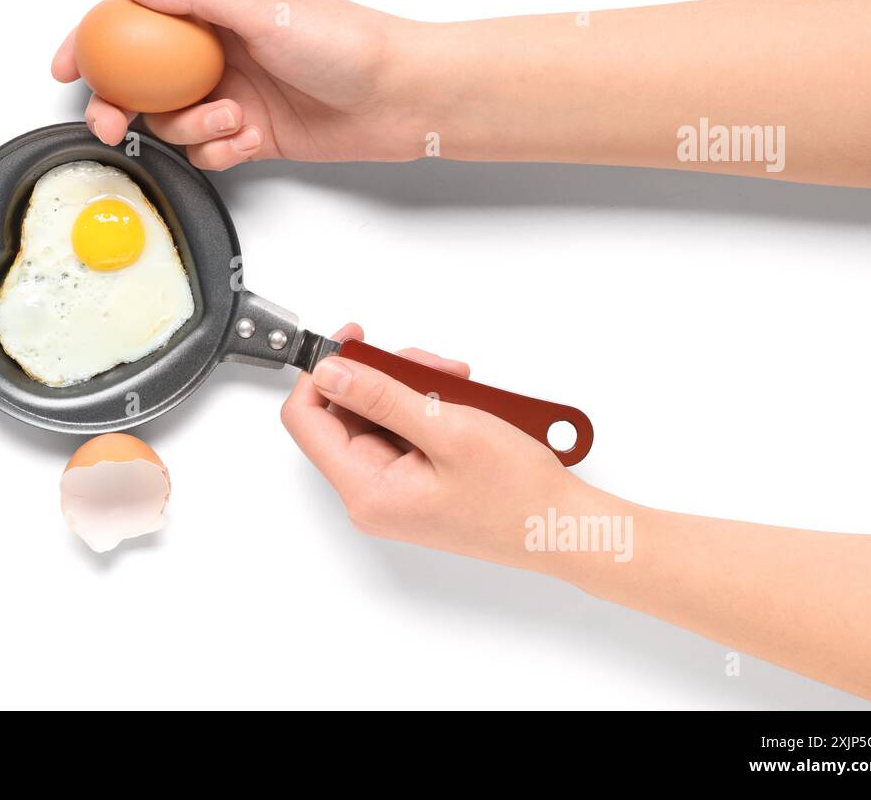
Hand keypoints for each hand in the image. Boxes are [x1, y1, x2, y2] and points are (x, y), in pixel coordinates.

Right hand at [51, 0, 427, 169]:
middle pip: (143, 79)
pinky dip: (221, 150)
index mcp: (216, 11)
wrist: (400, 97)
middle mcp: (219, 51)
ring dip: (191, 127)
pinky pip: (209, 151)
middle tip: (113, 120)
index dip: (96, 39)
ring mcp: (233, 94)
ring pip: (174, 121)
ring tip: (232, 118)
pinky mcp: (251, 133)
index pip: (137, 18)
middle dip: (121, 102)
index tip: (68, 64)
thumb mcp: (266, 7)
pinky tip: (250, 139)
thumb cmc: (349, 42)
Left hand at [280, 323, 584, 567]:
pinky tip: (462, 401)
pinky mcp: (416, 483)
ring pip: (378, 416)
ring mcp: (395, 490)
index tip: (350, 342)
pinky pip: (405, 431)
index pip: (307, 420)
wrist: (564, 528)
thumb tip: (331, 373)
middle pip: (345, 413)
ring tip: (457, 382)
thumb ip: (382, 397)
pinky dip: (428, 405)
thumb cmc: (518, 495)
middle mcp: (372, 494)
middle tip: (428, 364)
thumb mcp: (448, 430)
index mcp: (367, 490)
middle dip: (383, 375)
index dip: (322, 373)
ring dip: (413, 386)